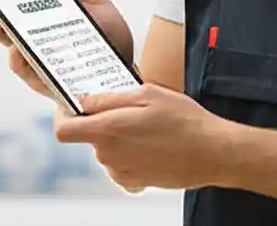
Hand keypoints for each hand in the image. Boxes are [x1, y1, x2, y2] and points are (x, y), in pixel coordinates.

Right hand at [0, 0, 135, 100]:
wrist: (130, 69)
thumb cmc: (108, 36)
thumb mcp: (92, 0)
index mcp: (37, 20)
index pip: (4, 3)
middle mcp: (31, 43)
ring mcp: (38, 65)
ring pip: (11, 50)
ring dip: (1, 35)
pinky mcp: (49, 84)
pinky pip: (31, 74)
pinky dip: (22, 61)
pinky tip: (19, 50)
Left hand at [54, 84, 230, 192]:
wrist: (213, 153)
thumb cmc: (185, 121)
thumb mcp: (148, 94)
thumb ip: (110, 97)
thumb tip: (84, 99)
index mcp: (109, 130)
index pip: (64, 130)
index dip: (63, 115)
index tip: (73, 105)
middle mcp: (110, 155)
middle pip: (89, 135)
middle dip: (103, 119)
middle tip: (131, 107)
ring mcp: (121, 171)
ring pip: (106, 148)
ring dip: (119, 135)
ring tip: (149, 126)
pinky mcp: (134, 181)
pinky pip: (121, 163)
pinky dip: (130, 152)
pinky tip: (152, 144)